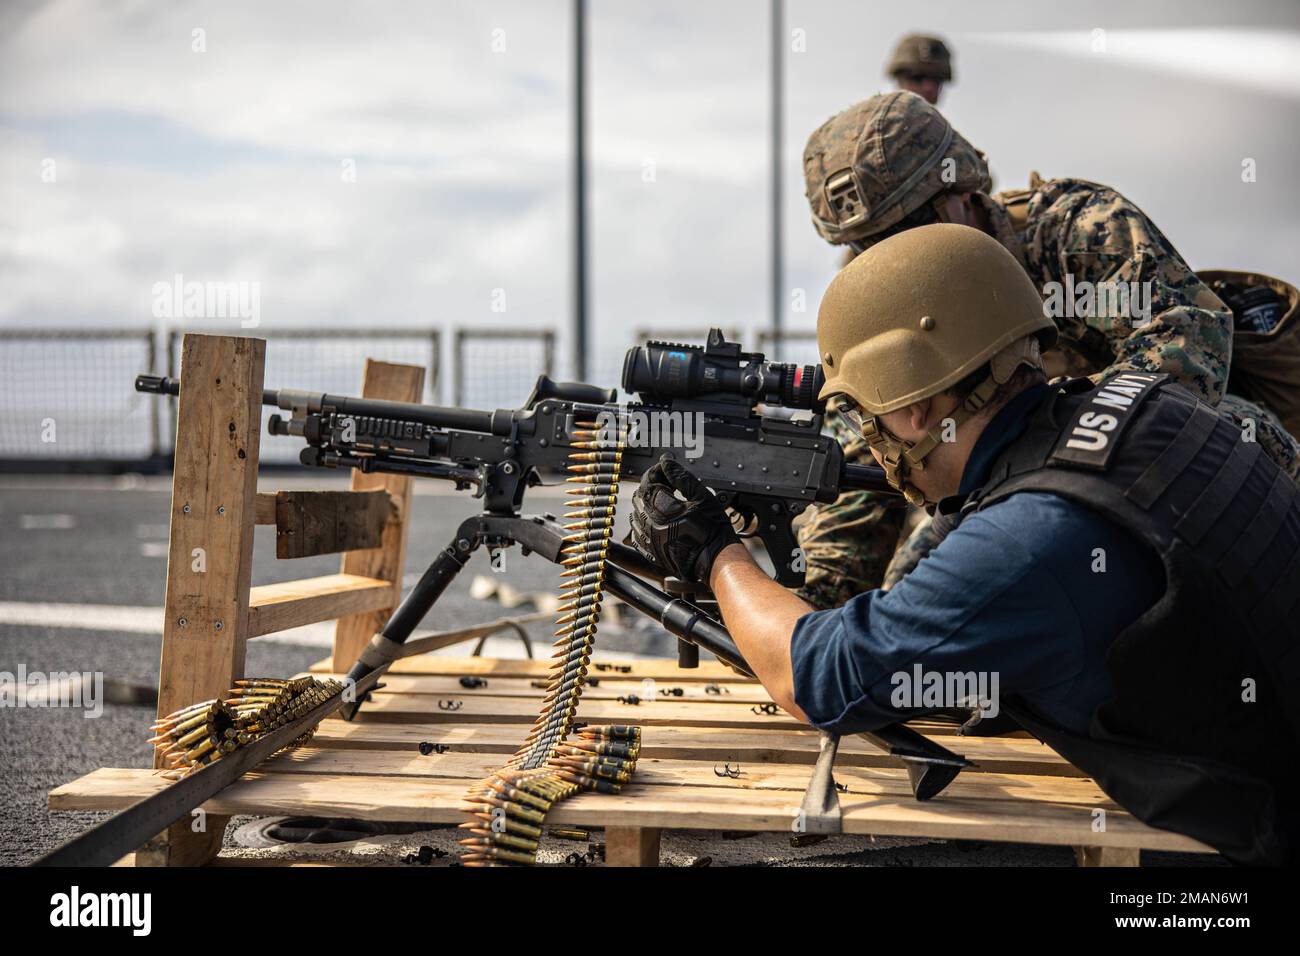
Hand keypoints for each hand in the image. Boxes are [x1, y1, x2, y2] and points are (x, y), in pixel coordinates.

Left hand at [630, 455, 738, 583]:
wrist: (716, 560)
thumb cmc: (712, 530)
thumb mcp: (701, 496)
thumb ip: (680, 476)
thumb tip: (666, 462)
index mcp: (663, 509)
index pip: (648, 481)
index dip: (656, 472)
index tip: (666, 469)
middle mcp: (651, 525)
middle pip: (640, 496)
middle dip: (652, 486)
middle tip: (669, 484)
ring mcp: (648, 540)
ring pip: (636, 513)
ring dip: (647, 503)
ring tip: (666, 502)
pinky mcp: (649, 552)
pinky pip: (636, 532)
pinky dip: (644, 522)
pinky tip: (658, 519)